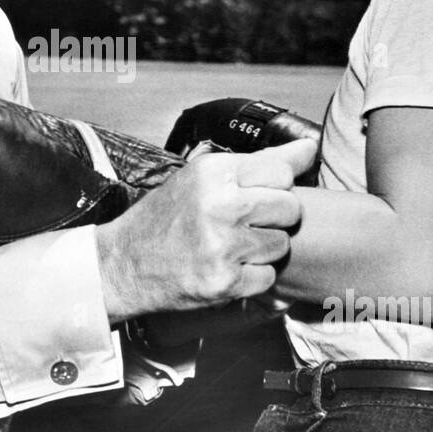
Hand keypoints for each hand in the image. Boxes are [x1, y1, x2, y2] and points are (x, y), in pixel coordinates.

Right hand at [96, 138, 315, 322]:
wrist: (123, 263)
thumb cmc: (165, 218)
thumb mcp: (200, 177)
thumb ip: (256, 164)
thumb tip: (310, 149)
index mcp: (214, 172)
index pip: (282, 171)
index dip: (278, 186)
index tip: (263, 193)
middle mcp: (220, 205)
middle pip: (290, 208)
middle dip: (276, 218)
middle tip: (248, 223)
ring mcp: (223, 245)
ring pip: (281, 245)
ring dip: (264, 250)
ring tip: (232, 246)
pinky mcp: (224, 281)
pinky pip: (267, 278)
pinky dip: (251, 278)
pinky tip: (226, 268)